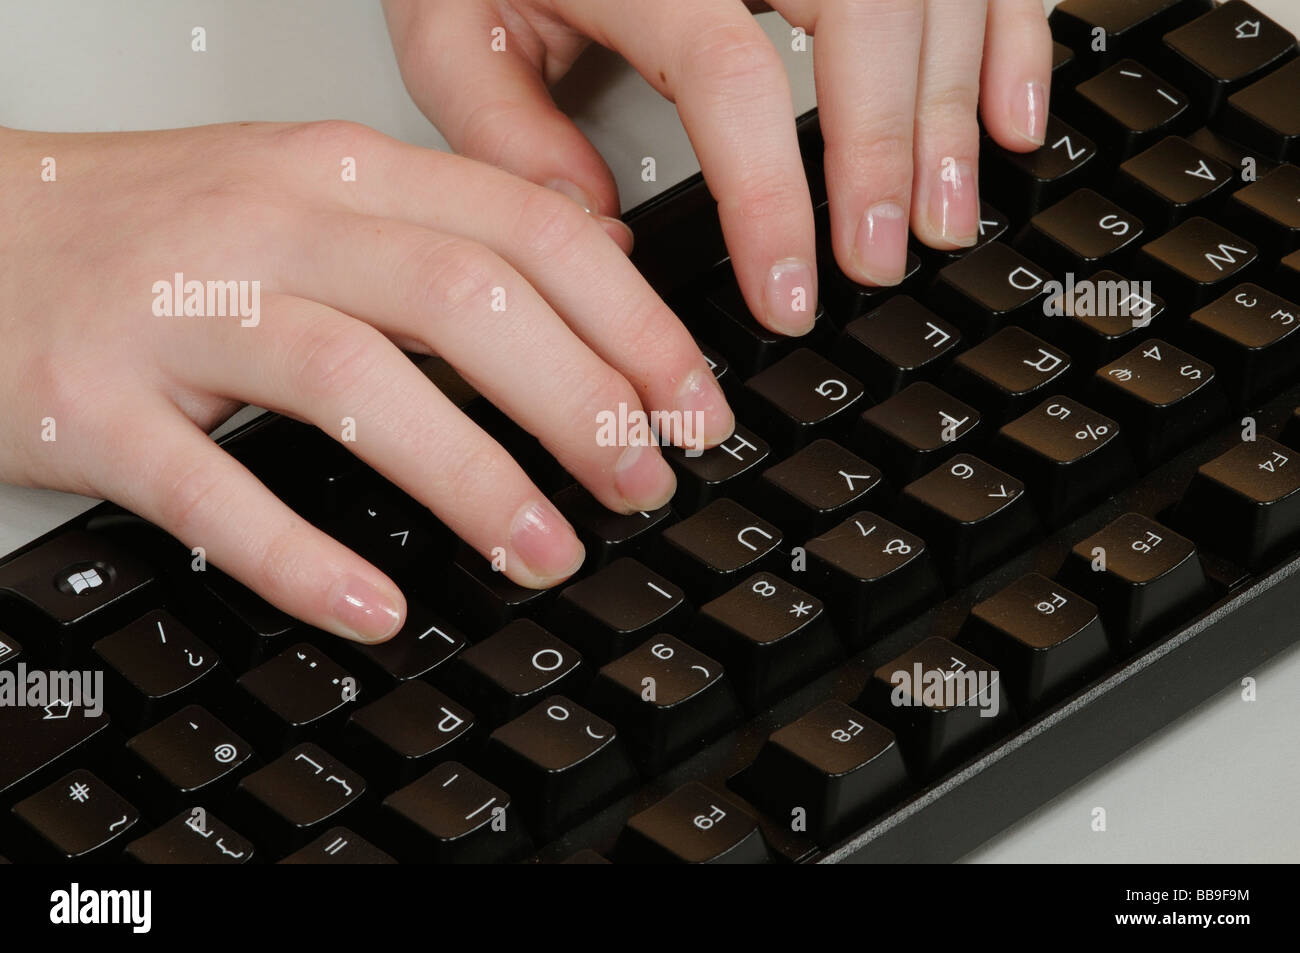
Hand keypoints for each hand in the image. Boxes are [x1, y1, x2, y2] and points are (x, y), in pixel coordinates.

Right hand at [0, 122, 733, 642]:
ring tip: (548, 552)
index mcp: (339, 174)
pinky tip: (375, 606)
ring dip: (475, 480)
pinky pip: (211, 487)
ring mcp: (176, 311)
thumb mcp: (312, 194)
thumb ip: (451, 226)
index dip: (632, 323)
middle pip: (465, 300)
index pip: (527, 231)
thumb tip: (598, 263)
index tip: (692, 402)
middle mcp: (269, 226)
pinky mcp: (92, 402)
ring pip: (357, 382)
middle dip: (583, 401)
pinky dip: (303, 556)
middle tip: (648, 481)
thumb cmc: (149, 229)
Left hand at [384, 0, 1050, 328]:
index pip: (730, 72)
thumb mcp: (453, 24)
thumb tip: (597, 238)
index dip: (770, 196)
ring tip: (946, 218)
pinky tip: (1011, 119)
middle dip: (886, 150)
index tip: (787, 295)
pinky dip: (1007, 36)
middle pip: (862, 9)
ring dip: (954, 107)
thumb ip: (506, 130)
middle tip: (882, 260)